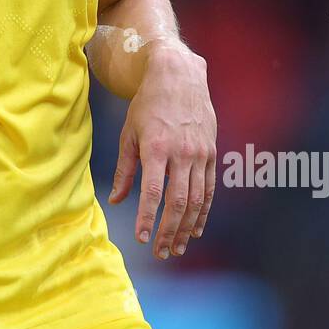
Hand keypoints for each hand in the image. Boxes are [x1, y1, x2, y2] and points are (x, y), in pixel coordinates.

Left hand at [108, 38, 216, 259]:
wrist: (178, 76)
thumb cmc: (147, 104)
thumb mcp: (129, 133)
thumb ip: (125, 169)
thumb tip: (117, 201)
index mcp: (156, 147)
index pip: (153, 192)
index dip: (148, 218)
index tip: (142, 238)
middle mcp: (181, 153)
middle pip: (178, 201)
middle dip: (170, 231)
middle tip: (162, 253)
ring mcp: (200, 154)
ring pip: (197, 199)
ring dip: (187, 227)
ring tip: (178, 248)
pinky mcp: (211, 153)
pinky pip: (209, 188)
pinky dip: (203, 211)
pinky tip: (196, 228)